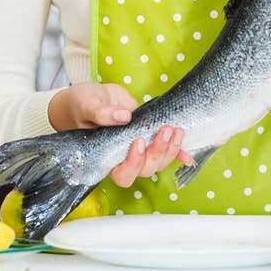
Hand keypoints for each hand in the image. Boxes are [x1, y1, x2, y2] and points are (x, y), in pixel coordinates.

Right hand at [48, 82, 192, 186]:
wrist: (92, 96)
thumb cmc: (82, 105)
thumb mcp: (87, 105)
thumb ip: (101, 113)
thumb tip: (123, 117)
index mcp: (106, 157)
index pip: (121, 173)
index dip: (133, 163)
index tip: (137, 142)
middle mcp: (124, 157)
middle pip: (145, 170)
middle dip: (157, 152)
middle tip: (164, 129)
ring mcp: (139, 149)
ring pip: (158, 162)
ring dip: (170, 149)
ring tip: (175, 129)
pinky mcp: (149, 137)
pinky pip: (166, 151)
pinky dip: (179, 153)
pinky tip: (188, 156)